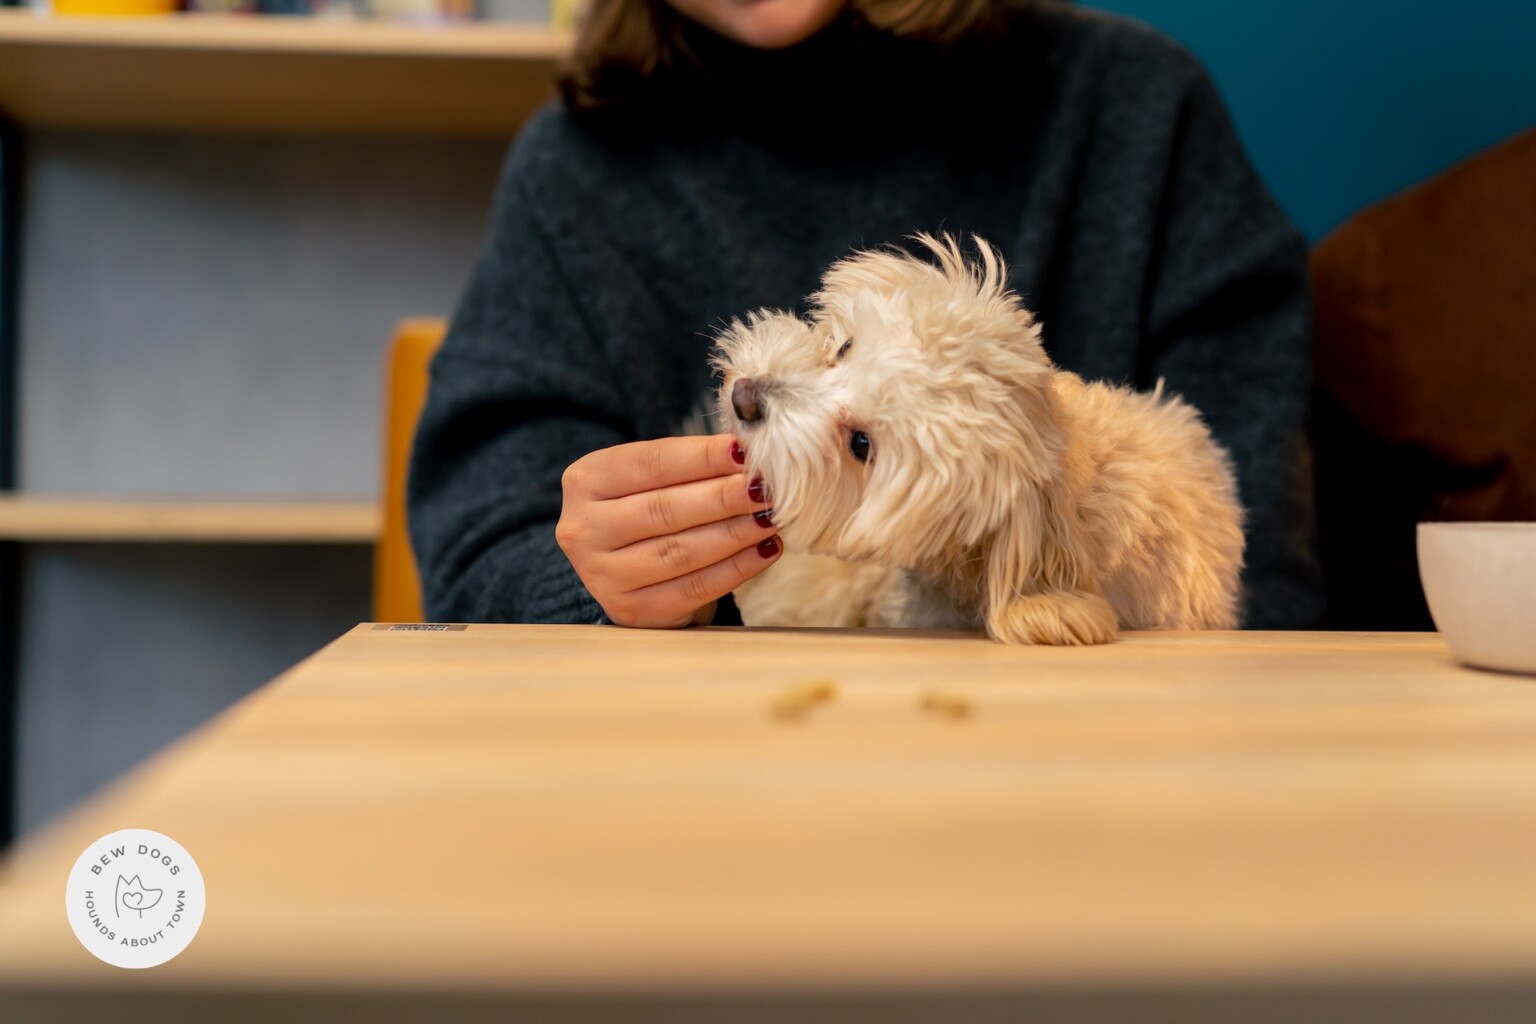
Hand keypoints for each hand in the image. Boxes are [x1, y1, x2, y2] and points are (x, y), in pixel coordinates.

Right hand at [556, 434, 781, 627]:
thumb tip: (750, 451)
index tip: (746, 451)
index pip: (650, 462)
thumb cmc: (649, 509)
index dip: (701, 456)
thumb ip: (691, 463)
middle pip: (664, 509)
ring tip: (771, 517)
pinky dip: (736, 568)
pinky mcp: (632, 611)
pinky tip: (765, 550)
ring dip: (734, 532)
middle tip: (766, 487)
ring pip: (680, 551)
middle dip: (723, 497)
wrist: (628, 569)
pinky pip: (693, 588)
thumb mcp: (654, 477)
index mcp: (585, 481)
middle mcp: (583, 529)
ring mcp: (603, 576)